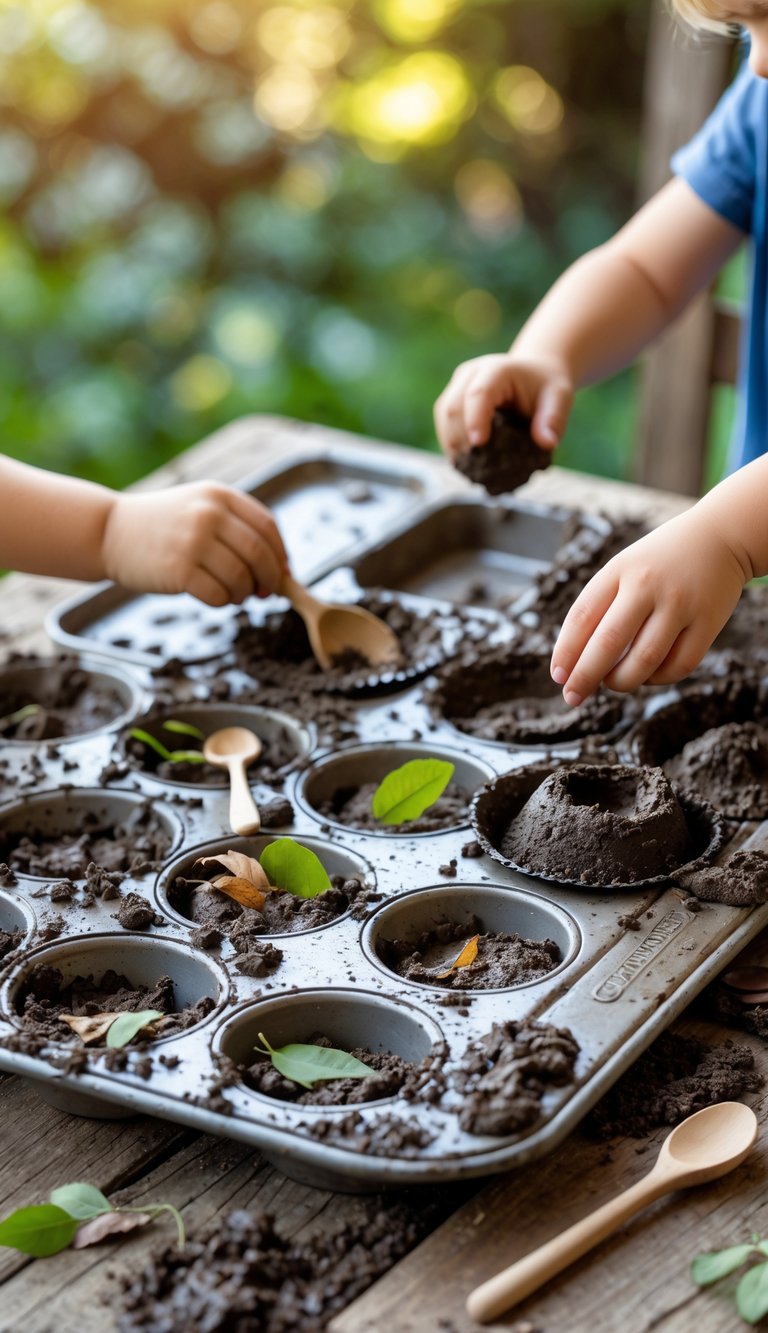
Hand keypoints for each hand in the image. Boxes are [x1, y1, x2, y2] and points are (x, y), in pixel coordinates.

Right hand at [102, 481, 287, 605]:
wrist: (109, 532)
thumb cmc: (162, 526)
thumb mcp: (200, 507)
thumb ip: (237, 528)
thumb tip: (281, 569)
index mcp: (219, 496)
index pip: (268, 526)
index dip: (281, 554)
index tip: (282, 572)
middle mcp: (208, 514)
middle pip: (259, 554)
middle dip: (269, 578)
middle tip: (265, 592)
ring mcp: (192, 541)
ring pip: (241, 577)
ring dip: (245, 593)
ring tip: (235, 595)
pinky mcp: (178, 569)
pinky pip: (218, 594)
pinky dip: (224, 602)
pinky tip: (216, 598)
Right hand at [433, 351, 572, 457]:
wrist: (533, 375)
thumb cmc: (545, 388)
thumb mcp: (559, 398)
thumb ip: (553, 419)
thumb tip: (546, 443)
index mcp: (497, 369)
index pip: (478, 393)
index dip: (475, 419)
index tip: (478, 445)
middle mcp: (471, 374)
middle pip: (453, 406)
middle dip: (459, 439)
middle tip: (475, 468)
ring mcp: (458, 386)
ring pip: (443, 416)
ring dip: (452, 445)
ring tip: (469, 469)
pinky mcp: (452, 399)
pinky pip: (444, 423)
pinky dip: (452, 445)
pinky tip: (465, 463)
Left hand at [549, 508, 749, 704]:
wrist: (720, 537)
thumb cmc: (658, 563)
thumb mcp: (623, 568)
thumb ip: (600, 607)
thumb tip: (577, 663)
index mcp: (619, 570)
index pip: (581, 616)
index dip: (565, 651)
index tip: (557, 677)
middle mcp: (648, 585)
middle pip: (609, 642)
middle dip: (585, 676)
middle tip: (573, 696)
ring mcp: (680, 604)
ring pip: (644, 661)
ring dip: (621, 682)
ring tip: (612, 682)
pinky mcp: (708, 622)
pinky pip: (678, 666)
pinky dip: (657, 679)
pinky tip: (648, 675)